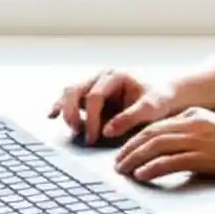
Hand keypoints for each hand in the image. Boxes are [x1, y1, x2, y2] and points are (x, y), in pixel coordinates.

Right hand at [48, 69, 176, 144]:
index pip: (95, 95)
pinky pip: (69, 99)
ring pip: (69, 92)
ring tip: (73, 129)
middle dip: (73, 113)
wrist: (163, 96)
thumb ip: (131, 117)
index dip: (92, 118)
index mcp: (116, 76)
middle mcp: (101, 77)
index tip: (95, 137)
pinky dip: (60, 106)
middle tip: (79, 133)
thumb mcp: (152, 108)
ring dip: (66, 110)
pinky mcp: (89, 95)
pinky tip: (51, 115)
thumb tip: (107, 130)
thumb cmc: (159, 100)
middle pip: (75, 90)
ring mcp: (94, 84)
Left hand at [114, 107, 214, 182]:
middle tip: (117, 161)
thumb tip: (173, 137)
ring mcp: (198, 140)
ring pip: (156, 146)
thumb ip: (194, 125)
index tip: (125, 148)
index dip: (136, 137)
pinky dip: (153, 168)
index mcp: (193, 115)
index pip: (156, 124)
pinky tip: (142, 174)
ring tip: (123, 169)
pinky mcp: (204, 156)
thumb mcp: (214, 124)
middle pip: (151, 134)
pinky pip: (171, 162)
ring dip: (135, 158)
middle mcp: (192, 124)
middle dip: (130, 147)